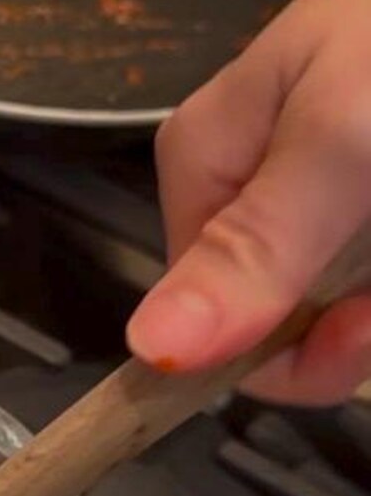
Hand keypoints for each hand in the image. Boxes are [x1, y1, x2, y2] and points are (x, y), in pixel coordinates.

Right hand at [127, 0, 370, 404]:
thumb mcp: (336, 139)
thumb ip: (252, 249)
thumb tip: (146, 348)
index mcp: (206, 172)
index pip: (207, 326)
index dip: (283, 356)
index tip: (358, 331)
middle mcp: (250, 189)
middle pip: (284, 321)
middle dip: (354, 323)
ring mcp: (317, 185)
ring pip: (343, 303)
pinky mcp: (363, 182)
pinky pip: (369, 274)